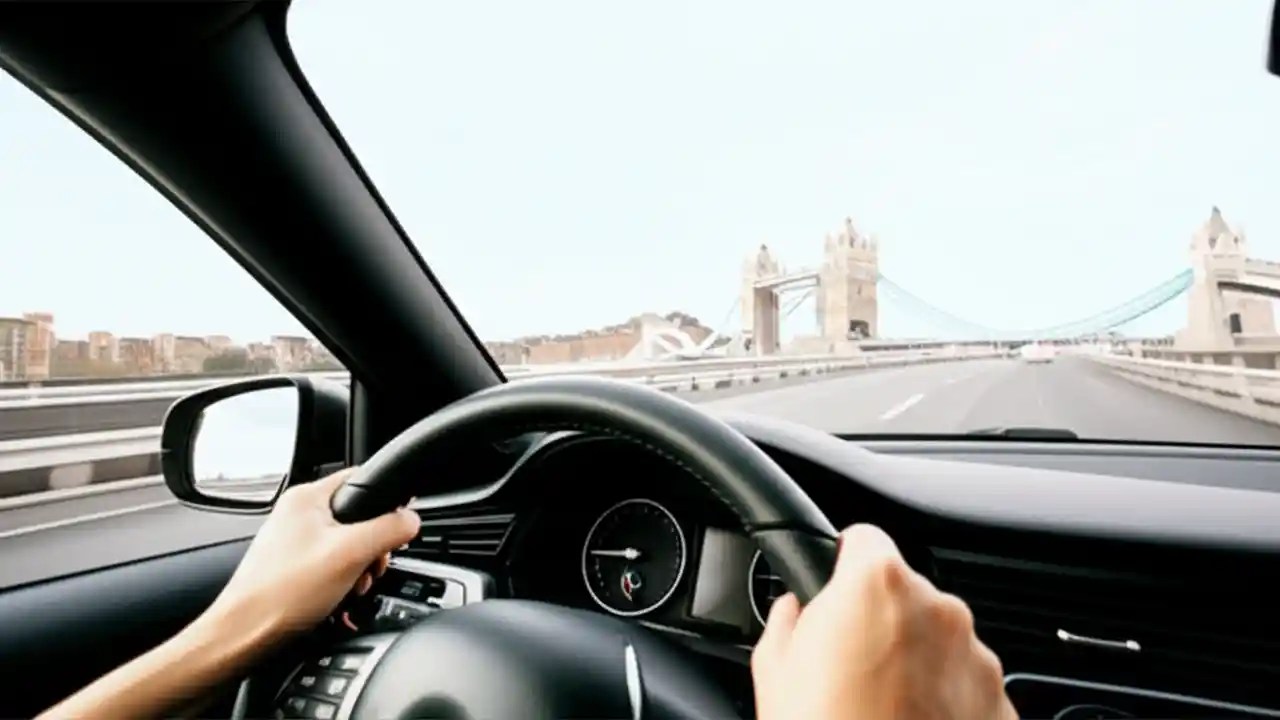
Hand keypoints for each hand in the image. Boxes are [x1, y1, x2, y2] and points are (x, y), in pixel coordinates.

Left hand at [202, 468, 419, 640]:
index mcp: (307, 497)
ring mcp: (292, 539)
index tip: (398, 526)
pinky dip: (342, 577)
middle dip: (373, 544)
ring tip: (354, 584)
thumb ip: (388, 530)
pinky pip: (331, 561)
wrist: (244, 633)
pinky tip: (340, 594)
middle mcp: (297, 513)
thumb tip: (411, 520)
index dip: (387, 501)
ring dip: (359, 564)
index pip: (361, 479)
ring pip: (346, 542)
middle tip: (372, 565)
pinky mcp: (291, 564)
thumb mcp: (350, 554)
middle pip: (357, 515)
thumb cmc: (283, 592)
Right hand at [751, 524, 1016, 719]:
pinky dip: (942, 699)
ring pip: (937, 639)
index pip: (862, 538)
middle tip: (845, 666)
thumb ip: (789, 620)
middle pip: (903, 592)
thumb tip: (796, 611)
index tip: (833, 586)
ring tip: (876, 706)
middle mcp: (938, 609)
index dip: (842, 563)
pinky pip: (964, 684)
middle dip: (878, 620)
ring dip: (914, 660)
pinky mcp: (1001, 703)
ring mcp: (977, 658)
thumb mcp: (774, 671)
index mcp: (877, 584)